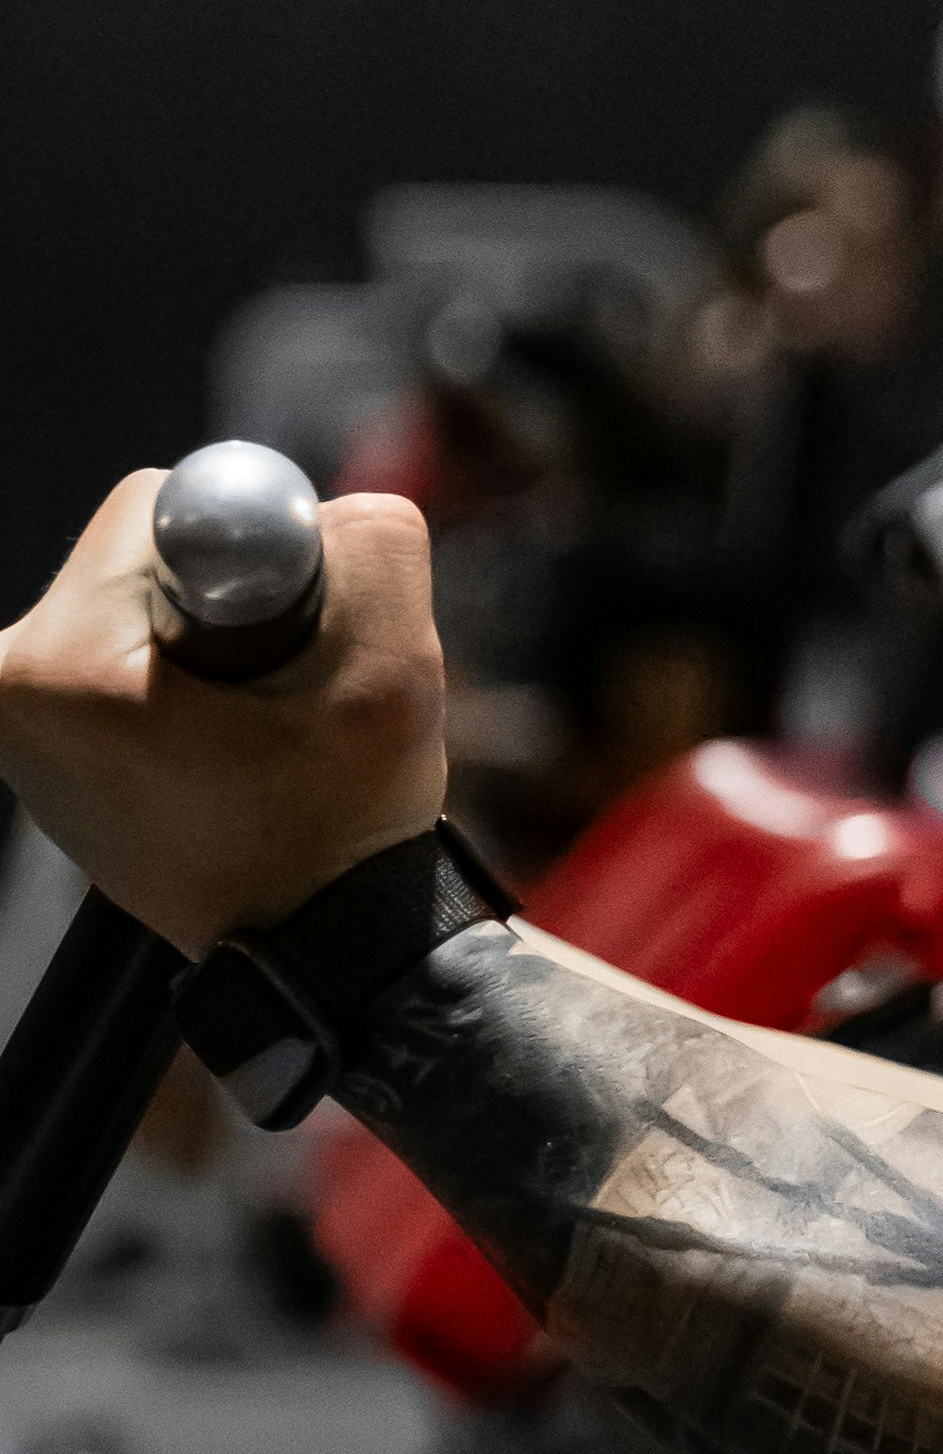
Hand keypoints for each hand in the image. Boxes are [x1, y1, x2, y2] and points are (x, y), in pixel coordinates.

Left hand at [0, 472, 447, 955]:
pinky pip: (121, 646)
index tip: (287, 655)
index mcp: (57, 666)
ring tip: (255, 728)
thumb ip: (368, 539)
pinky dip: (181, 674)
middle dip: (226, 598)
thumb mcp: (393, 663)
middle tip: (278, 692)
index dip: (262, 561)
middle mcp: (6, 690)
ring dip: (208, 638)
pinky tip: (221, 741)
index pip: (166, 509)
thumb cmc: (340, 824)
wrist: (315, 945)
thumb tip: (325, 508)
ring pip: (135, 595)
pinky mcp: (38, 741)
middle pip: (138, 549)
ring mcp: (14, 723)